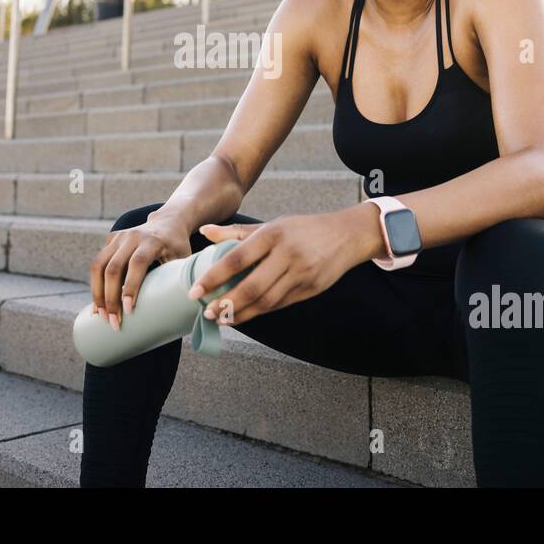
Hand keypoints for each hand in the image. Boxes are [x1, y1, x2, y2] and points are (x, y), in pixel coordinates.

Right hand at [90, 214, 192, 330]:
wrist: (168, 221)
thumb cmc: (177, 246)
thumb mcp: (183, 258)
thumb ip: (179, 278)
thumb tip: (182, 309)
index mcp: (152, 240)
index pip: (137, 263)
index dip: (130, 287)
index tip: (128, 311)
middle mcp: (132, 237)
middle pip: (113, 268)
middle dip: (110, 298)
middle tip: (113, 323)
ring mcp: (118, 237)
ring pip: (98, 266)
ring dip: (97, 294)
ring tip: (100, 316)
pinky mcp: (110, 240)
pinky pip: (97, 264)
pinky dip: (95, 285)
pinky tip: (98, 304)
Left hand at [187, 207, 378, 327]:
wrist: (348, 235)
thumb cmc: (303, 228)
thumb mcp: (271, 225)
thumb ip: (236, 232)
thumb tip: (205, 232)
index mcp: (273, 234)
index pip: (237, 258)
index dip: (214, 277)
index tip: (195, 291)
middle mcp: (287, 254)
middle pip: (252, 286)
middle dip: (227, 304)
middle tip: (207, 313)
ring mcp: (301, 274)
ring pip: (266, 301)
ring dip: (242, 313)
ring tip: (222, 319)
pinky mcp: (311, 289)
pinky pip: (280, 304)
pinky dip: (260, 312)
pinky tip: (245, 315)